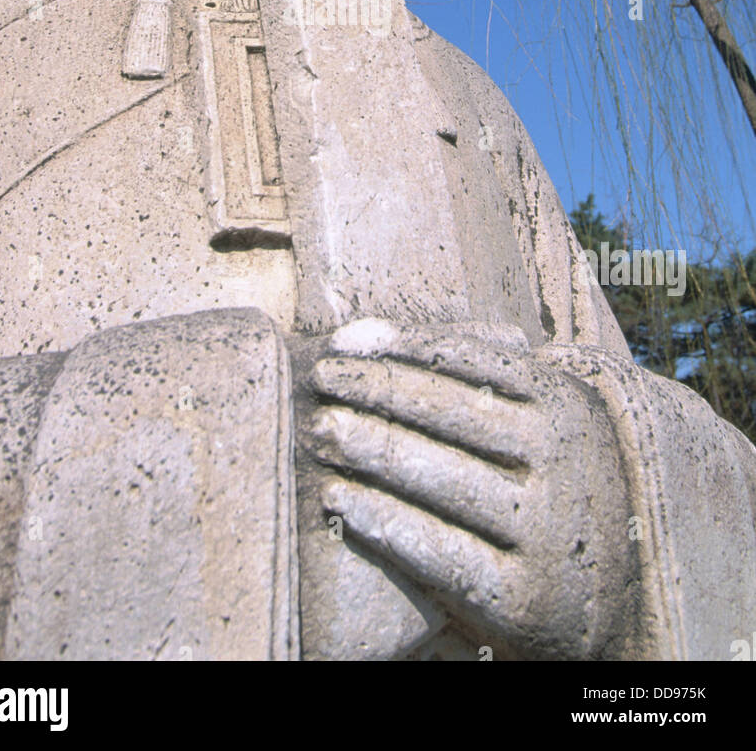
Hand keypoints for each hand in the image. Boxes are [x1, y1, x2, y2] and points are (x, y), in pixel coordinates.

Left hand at [308, 320, 635, 659]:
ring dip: (371, 449)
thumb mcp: (537, 415)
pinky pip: (440, 551)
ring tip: (322, 432)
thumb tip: (363, 335)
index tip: (342, 343)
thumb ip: (467, 372)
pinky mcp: (521, 597)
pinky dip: (382, 521)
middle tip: (320, 378)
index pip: (469, 361)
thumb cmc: (546, 479)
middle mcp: (559, 460)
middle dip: (376, 390)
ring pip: (442, 477)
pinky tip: (340, 500)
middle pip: (449, 413)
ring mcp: (544, 530)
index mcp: (562, 403)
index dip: (399, 348)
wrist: (613, 592)